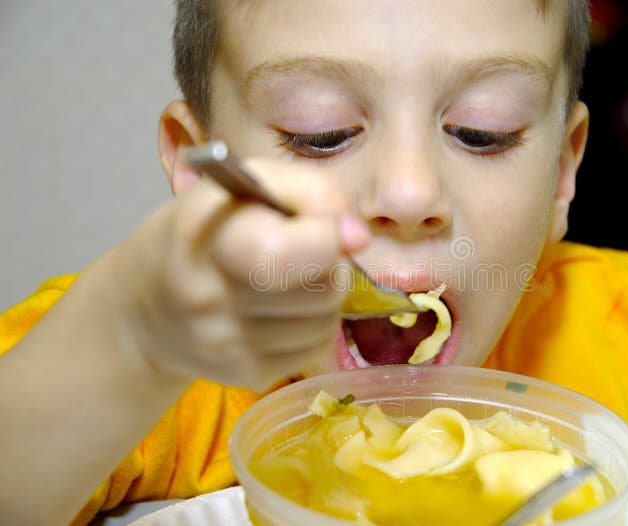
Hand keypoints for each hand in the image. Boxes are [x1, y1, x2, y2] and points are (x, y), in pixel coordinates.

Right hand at [114, 157, 367, 389]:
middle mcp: (210, 297)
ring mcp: (227, 345)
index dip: (325, 237)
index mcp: (204, 238)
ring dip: (324, 295)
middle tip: (303, 251)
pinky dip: (313, 325)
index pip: (285, 254)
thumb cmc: (203, 234)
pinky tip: (284, 310)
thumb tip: (359, 235)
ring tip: (289, 280)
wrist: (142, 308)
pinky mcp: (247, 375)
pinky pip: (316, 347)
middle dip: (329, 265)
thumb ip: (309, 191)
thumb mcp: (243, 186)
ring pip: (326, 320)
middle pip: (323, 289)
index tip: (327, 225)